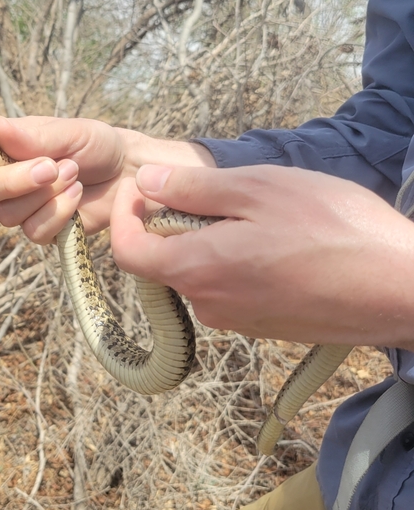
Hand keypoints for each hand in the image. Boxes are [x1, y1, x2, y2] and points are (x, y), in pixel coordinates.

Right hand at [0, 115, 213, 243]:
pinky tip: (77, 196)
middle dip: (13, 182)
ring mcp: (21, 207)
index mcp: (1, 148)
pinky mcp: (42, 229)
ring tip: (74, 174)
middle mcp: (4, 179)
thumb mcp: (69, 132)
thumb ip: (32, 136)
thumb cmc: (97, 144)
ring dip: (44, 197)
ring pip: (7, 216)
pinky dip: (58, 214)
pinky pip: (34, 233)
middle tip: (50, 166)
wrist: (130, 173)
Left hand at [109, 162, 413, 348]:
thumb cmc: (334, 229)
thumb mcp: (258, 189)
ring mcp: (237, 321)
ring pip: (200, 271)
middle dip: (172, 221)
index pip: (126, 252)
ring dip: (210, 237)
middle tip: (212, 188)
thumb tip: (145, 183)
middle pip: (163, 260)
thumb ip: (193, 189)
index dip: (123, 215)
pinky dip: (236, 258)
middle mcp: (208, 305)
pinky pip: (231, 287)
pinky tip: (278, 238)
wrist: (400, 288)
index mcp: (196, 270)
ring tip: (258, 210)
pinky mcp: (265, 326)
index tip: (142, 187)